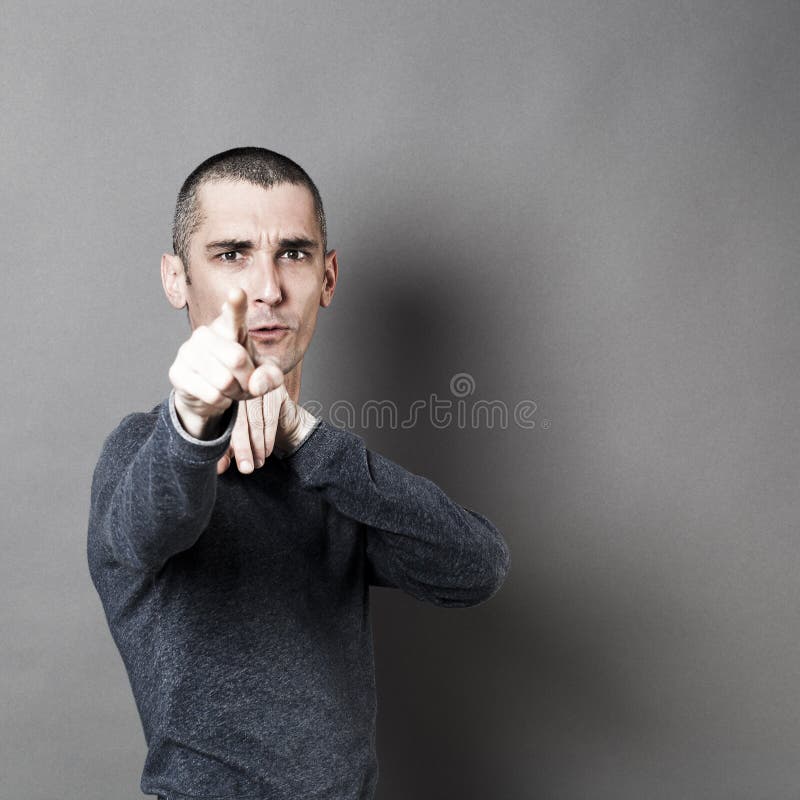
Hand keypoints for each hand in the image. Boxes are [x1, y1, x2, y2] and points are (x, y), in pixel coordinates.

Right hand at [168, 288, 283, 438]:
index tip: (237, 292)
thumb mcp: (265, 375)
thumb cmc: (242, 375)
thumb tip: (256, 384)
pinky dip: (222, 402)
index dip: (236, 304)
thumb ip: (271, 377)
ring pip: (224, 380)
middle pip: (237, 359)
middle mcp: (206, 333)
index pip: (234, 313)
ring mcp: (188, 351)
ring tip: (230, 388)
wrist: (212, 395)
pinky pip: (212, 394)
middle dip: (248, 378)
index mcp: (230, 326)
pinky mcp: (177, 373)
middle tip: (245, 381)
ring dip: (235, 392)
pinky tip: (217, 395)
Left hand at [216, 385, 318, 473]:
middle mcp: (236, 387)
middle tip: (246, 469)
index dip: (226, 445)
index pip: (221, 422)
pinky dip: (269, 436)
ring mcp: (256, 385)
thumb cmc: (251, 428)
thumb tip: (219, 469)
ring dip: (258, 445)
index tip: (230, 466)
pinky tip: (267, 450)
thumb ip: (224, 452)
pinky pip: (270, 415)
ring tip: (258, 463)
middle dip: (243, 448)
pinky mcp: (274, 387)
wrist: (281, 417)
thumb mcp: (233, 441)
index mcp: (220, 396)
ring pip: (255, 419)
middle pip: (238, 420)